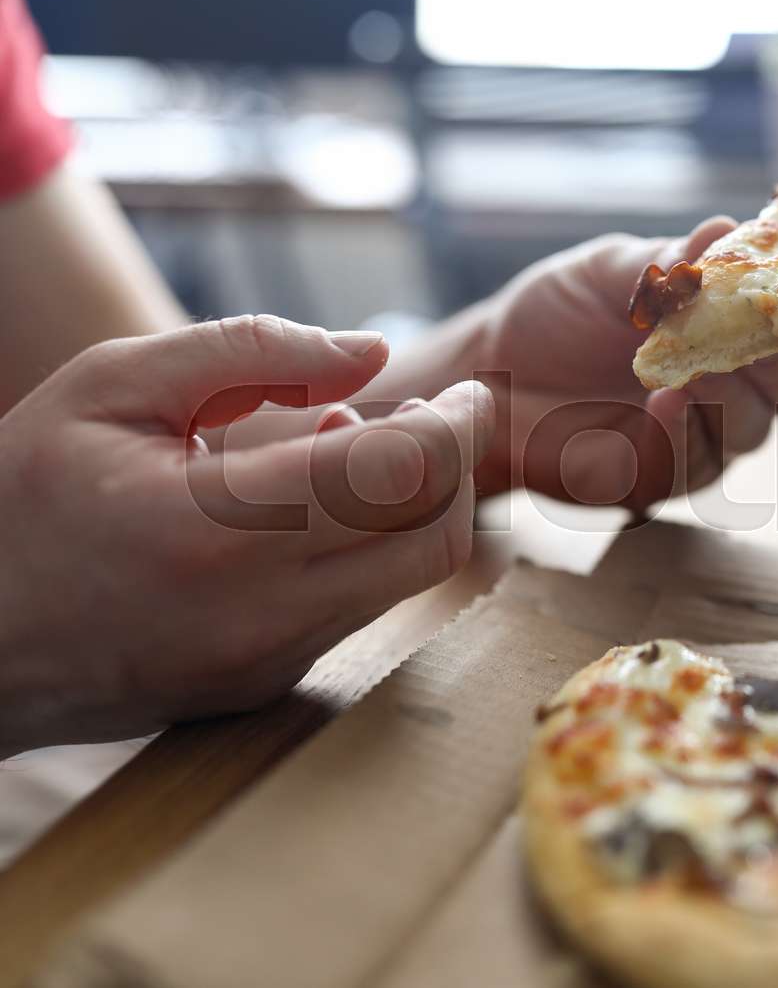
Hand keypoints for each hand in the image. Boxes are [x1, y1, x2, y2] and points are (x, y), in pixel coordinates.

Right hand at [0, 316, 492, 755]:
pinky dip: (367, 550)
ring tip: (351, 446)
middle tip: (428, 413)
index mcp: (216, 527)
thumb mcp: (111, 386)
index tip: (473, 388)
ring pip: (405, 581)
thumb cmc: (19, 496)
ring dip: (413, 508)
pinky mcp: (266, 686)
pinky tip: (311, 506)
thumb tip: (374, 350)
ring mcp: (267, 661)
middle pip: (433, 537)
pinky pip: (357, 610)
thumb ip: (251, 352)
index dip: (460, 422)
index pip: (402, 471)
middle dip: (454, 467)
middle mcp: (259, 611)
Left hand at [467, 219, 777, 506]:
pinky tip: (662, 402)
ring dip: (729, 395)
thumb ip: (667, 264)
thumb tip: (725, 229)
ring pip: (749, 429)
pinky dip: (682, 433)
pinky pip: (689, 465)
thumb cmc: (559, 313)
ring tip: (691, 368)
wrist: (489, 368)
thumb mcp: (609, 273)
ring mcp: (695, 438)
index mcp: (729, 333)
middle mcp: (728, 389)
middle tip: (747, 335)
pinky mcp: (654, 478)